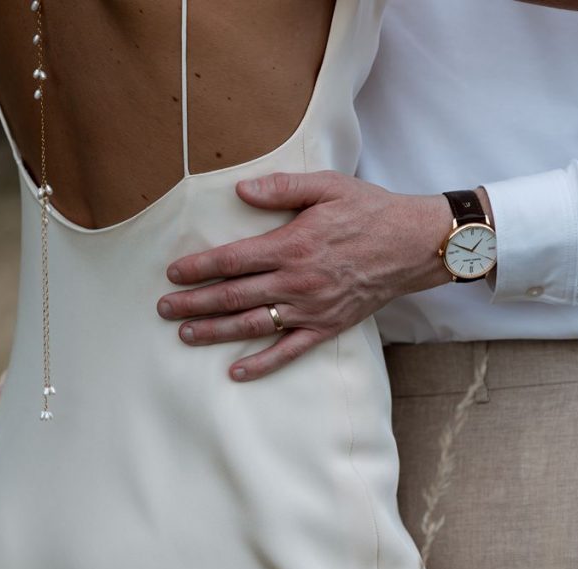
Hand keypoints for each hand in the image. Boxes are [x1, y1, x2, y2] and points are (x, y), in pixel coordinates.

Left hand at [156, 171, 454, 380]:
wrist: (413, 244)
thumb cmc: (370, 211)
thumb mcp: (327, 186)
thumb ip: (282, 188)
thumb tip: (240, 191)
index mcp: (291, 246)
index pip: (232, 260)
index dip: (198, 268)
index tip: (173, 274)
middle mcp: (296, 282)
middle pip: (233, 296)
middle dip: (194, 303)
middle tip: (164, 309)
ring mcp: (311, 309)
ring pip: (253, 325)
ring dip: (216, 332)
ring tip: (186, 334)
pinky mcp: (327, 327)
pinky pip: (289, 351)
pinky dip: (262, 364)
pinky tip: (236, 371)